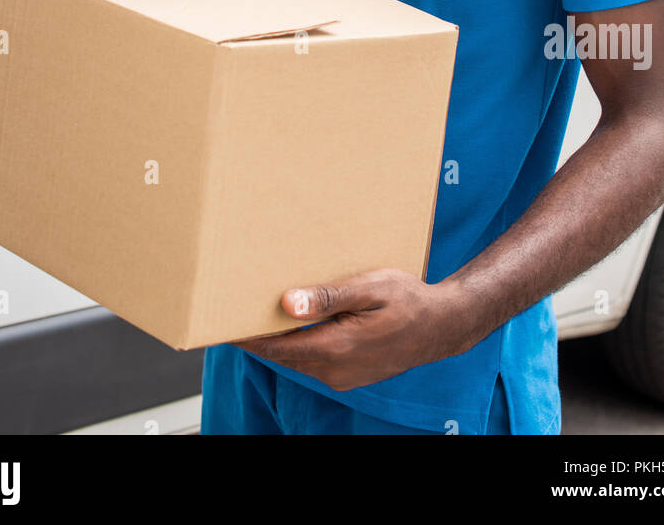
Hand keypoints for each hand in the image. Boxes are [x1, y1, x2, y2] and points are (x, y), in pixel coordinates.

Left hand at [231, 268, 476, 391]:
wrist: (442, 327)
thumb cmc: (408, 299)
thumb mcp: (369, 287)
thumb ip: (328, 296)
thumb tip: (286, 302)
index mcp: (335, 347)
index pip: (275, 346)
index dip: (246, 334)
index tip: (221, 320)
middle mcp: (334, 369)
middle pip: (281, 353)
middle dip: (257, 334)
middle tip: (232, 307)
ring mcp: (341, 376)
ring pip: (296, 358)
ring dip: (278, 339)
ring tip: (257, 311)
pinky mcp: (348, 375)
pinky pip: (313, 360)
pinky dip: (298, 344)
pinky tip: (295, 323)